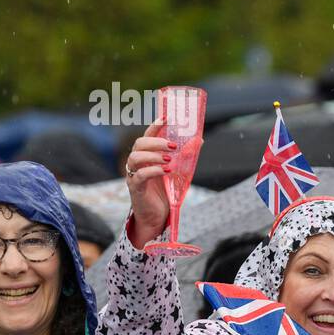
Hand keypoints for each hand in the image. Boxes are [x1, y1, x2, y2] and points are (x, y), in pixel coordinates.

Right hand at [125, 119, 174, 248]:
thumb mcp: (177, 172)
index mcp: (146, 157)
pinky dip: (154, 171)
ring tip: (169, 160)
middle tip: (173, 146)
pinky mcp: (135, 188)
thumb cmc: (164, 192)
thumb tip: (199, 140)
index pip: (147, 136)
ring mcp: (134, 175)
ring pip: (135, 157)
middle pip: (139, 144)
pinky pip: (140, 175)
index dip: (154, 126)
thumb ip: (185, 157)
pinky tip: (166, 171)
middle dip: (156, 142)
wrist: (156, 216)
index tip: (166, 118)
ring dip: (153, 155)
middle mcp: (136, 163)